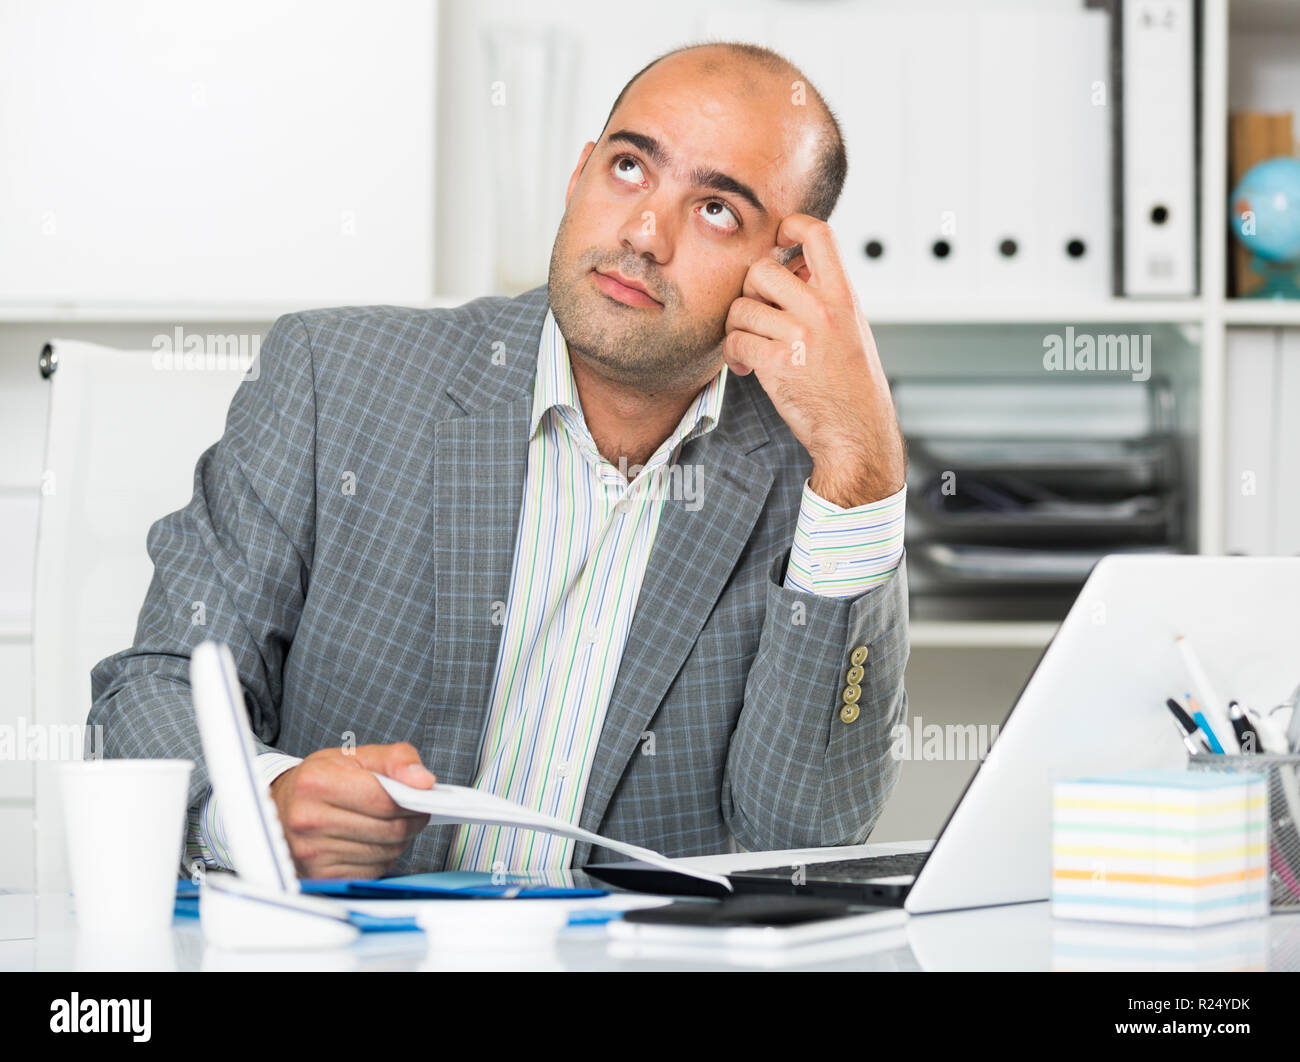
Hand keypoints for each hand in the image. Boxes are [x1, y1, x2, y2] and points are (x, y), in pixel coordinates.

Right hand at [269, 742, 434, 878]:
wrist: (283, 807)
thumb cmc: (322, 779)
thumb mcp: (355, 755)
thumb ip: (396, 759)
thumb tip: (425, 781)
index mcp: (317, 783)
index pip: (383, 800)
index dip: (412, 799)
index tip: (420, 795)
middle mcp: (309, 820)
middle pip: (388, 830)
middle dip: (412, 820)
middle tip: (413, 810)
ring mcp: (312, 852)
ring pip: (385, 852)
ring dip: (400, 840)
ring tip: (391, 822)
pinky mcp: (320, 875)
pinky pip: (373, 871)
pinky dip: (383, 857)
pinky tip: (373, 841)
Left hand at [724, 214, 904, 507]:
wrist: (856, 433)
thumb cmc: (852, 386)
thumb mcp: (851, 329)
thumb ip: (825, 296)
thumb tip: (792, 264)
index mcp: (843, 297)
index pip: (818, 234)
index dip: (791, 226)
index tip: (779, 239)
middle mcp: (822, 311)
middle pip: (761, 270)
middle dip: (749, 292)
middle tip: (755, 314)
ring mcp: (800, 336)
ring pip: (741, 308)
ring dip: (737, 329)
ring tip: (750, 348)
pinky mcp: (777, 363)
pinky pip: (735, 341)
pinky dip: (734, 355)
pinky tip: (747, 367)